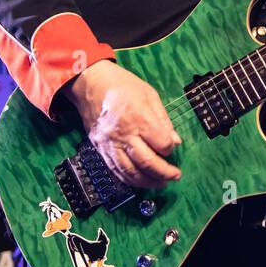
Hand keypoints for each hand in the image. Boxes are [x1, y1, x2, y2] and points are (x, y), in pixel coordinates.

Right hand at [66, 60, 181, 188]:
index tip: (171, 146)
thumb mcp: (149, 95)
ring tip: (160, 183)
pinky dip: (129, 180)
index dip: (170, 148)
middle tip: (175, 176)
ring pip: (131, 172)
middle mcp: (124, 134)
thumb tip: (175, 142)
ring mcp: (110, 144)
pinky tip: (140, 181)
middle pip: (147, 162)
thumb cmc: (122, 85)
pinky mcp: (100, 149)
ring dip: (148, 182)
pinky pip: (116, 171)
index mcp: (139, 118)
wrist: (89, 83)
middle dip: (164, 173)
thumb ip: (163, 120)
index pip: (161, 143)